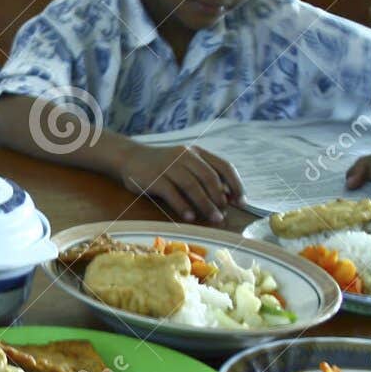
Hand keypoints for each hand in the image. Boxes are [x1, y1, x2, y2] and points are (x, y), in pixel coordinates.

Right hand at [113, 143, 242, 224]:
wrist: (130, 158)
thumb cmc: (163, 167)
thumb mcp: (185, 165)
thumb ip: (203, 177)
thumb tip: (226, 197)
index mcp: (197, 153)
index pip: (223, 166)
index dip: (235, 184)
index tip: (240, 202)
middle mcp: (185, 155)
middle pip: (209, 177)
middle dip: (219, 198)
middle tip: (224, 215)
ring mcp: (168, 165)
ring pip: (192, 185)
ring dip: (205, 204)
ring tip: (213, 218)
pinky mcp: (154, 177)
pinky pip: (172, 193)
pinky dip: (183, 206)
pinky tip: (190, 216)